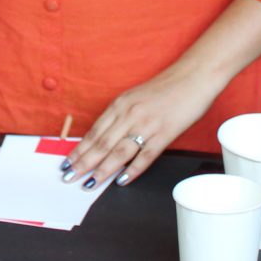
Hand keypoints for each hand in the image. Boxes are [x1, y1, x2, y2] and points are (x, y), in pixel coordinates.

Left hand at [62, 62, 228, 187]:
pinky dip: (133, 170)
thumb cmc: (166, 88)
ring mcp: (147, 124)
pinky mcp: (165, 133)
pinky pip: (146, 155)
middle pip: (102, 144)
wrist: (193, 76)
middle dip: (83, 163)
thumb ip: (121, 115)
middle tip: (69, 177)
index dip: (79, 150)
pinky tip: (122, 180)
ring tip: (90, 183)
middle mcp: (130, 114)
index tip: (67, 163)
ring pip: (119, 152)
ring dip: (102, 170)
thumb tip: (105, 138)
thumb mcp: (135, 97)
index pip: (94, 132)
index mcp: (120, 104)